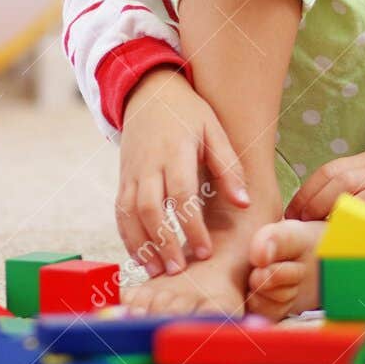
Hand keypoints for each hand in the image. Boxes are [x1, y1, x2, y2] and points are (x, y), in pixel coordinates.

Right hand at [116, 68, 248, 275]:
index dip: (191, 225)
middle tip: (178, 270)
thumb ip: (229, 167)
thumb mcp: (214, 130)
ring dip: (141, 245)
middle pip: (149, 207)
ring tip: (158, 271)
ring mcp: (131, 172)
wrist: (149, 92)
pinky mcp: (122, 179)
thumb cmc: (188, 114)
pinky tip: (141, 257)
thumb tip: (244, 203)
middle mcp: (149, 164)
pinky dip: (127, 236)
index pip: (181, 193)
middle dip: (162, 241)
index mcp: (175, 150)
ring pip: (128, 213)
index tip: (204, 251)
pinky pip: (120, 212)